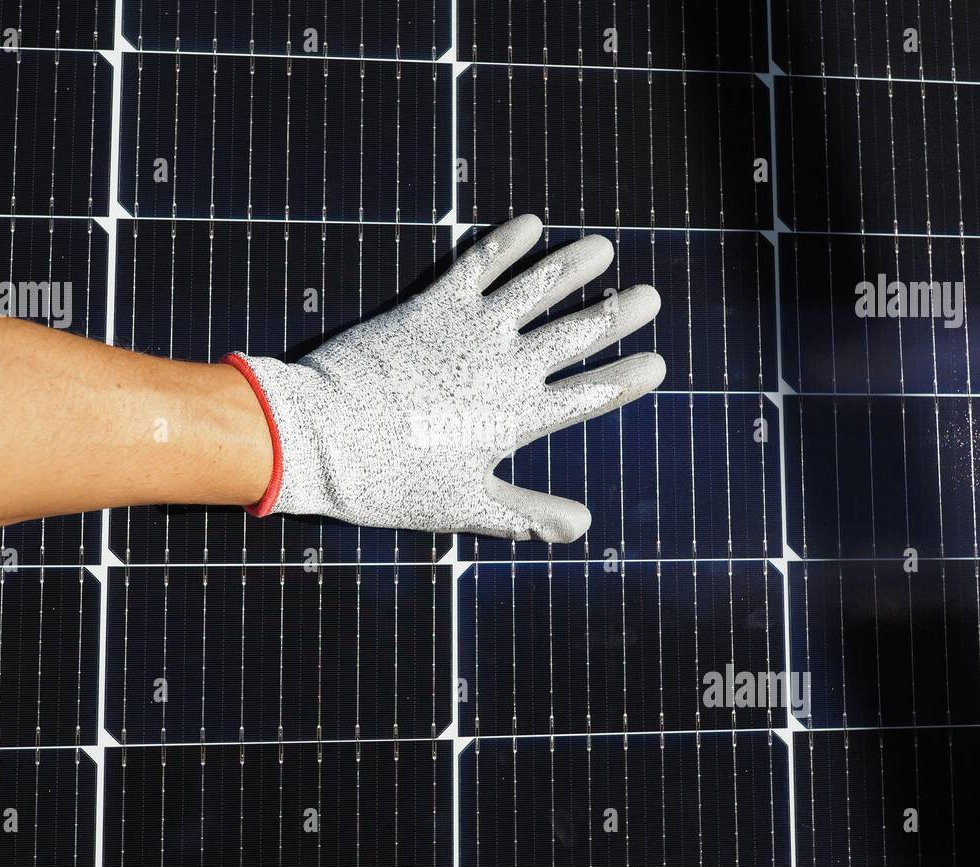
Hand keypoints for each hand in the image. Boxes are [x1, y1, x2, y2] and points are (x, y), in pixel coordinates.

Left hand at [224, 214, 664, 541]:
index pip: (587, 395)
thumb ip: (526, 513)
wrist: (322, 438)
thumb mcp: (464, 505)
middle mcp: (504, 366)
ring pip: (536, 289)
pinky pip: (479, 265)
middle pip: (574, 334)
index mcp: (516, 415)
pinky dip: (506, 244)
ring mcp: (471, 331)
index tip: (657, 363)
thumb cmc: (391, 481)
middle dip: (615, 314)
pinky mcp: (432, 306)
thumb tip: (582, 527)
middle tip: (651, 296)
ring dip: (572, 267)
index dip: (624, 379)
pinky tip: (530, 225)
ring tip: (603, 249)